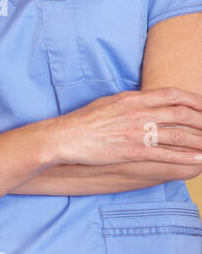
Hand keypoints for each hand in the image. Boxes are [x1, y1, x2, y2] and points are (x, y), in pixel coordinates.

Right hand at [47, 87, 201, 166]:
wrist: (65, 137)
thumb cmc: (84, 120)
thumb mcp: (110, 102)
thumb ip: (133, 101)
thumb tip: (150, 101)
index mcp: (132, 99)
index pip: (172, 94)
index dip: (195, 99)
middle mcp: (138, 113)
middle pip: (182, 114)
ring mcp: (137, 133)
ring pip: (179, 135)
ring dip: (201, 140)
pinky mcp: (133, 151)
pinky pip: (167, 155)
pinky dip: (186, 157)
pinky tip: (199, 159)